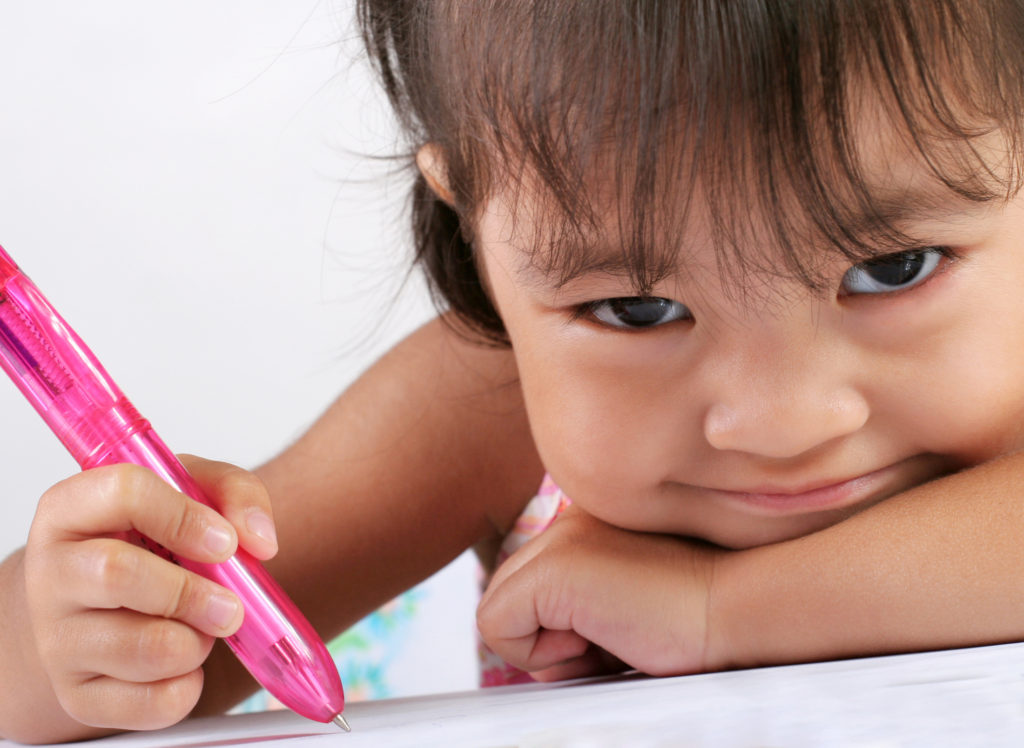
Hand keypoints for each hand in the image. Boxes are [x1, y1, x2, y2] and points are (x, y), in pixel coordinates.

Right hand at [21, 456, 277, 731]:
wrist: (109, 605)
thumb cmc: (152, 540)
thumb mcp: (193, 495)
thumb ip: (235, 494)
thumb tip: (259, 539)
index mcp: (74, 508)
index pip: (123, 492)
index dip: (184, 517)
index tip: (224, 542)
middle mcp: (52, 571)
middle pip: (118, 574)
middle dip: (193, 593)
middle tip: (231, 605)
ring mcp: (57, 638)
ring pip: (140, 647)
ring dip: (196, 642)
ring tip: (205, 630)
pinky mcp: (79, 694)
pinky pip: (151, 702)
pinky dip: (189, 686)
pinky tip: (186, 662)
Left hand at [477, 505, 721, 680]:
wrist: (738, 611)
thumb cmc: (695, 623)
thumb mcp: (625, 611)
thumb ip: (582, 613)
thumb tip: (536, 653)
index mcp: (586, 526)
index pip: (529, 589)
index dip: (558, 633)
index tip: (617, 635)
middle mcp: (567, 523)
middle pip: (508, 598)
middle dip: (546, 639)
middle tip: (610, 641)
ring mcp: (559, 539)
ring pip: (498, 613)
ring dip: (547, 648)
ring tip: (610, 635)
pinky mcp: (554, 569)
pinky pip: (495, 626)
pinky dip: (537, 655)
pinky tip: (601, 635)